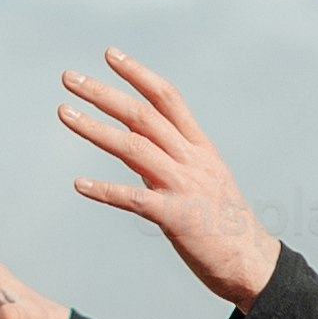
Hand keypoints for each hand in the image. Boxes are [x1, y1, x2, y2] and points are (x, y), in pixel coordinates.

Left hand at [54, 54, 282, 306]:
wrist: (253, 264)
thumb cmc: (224, 224)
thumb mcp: (203, 180)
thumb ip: (168, 160)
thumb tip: (133, 144)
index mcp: (200, 148)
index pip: (167, 98)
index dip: (137, 73)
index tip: (110, 55)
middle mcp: (192, 160)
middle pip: (143, 115)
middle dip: (103, 93)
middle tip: (69, 77)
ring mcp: (184, 187)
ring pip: (134, 147)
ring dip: (94, 128)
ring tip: (64, 113)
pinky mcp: (176, 218)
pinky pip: (134, 199)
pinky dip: (105, 190)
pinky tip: (79, 185)